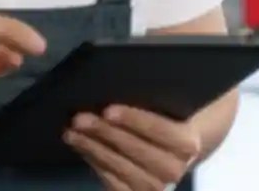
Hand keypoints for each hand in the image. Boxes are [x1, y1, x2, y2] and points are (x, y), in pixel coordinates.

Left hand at [64, 105, 200, 190]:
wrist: (175, 154)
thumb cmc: (166, 123)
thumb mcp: (169, 109)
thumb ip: (153, 98)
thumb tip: (120, 78)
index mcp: (187, 143)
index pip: (160, 129)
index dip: (133, 120)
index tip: (108, 110)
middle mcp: (175, 169)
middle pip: (136, 149)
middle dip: (105, 133)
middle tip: (80, 119)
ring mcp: (156, 186)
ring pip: (121, 168)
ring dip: (93, 149)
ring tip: (72, 133)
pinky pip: (113, 182)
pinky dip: (95, 163)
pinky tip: (81, 148)